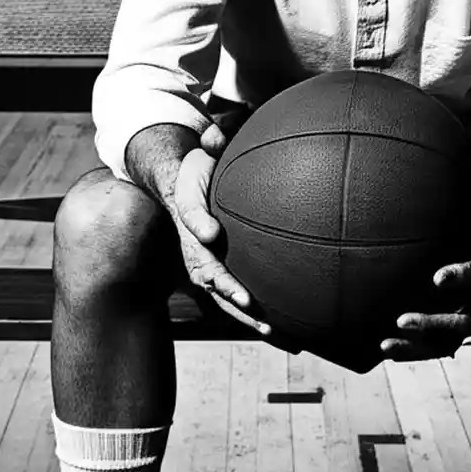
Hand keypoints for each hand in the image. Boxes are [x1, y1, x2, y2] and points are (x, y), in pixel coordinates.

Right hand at [145, 123, 294, 349]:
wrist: (181, 187)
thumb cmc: (199, 166)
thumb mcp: (203, 149)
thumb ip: (214, 138)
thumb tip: (218, 134)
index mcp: (188, 210)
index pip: (190, 216)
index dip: (198, 224)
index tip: (212, 234)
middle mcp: (193, 242)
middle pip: (205, 270)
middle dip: (227, 289)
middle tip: (250, 303)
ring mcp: (205, 262)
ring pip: (222, 295)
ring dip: (246, 316)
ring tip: (274, 333)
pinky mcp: (221, 274)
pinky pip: (239, 300)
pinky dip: (258, 319)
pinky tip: (289, 337)